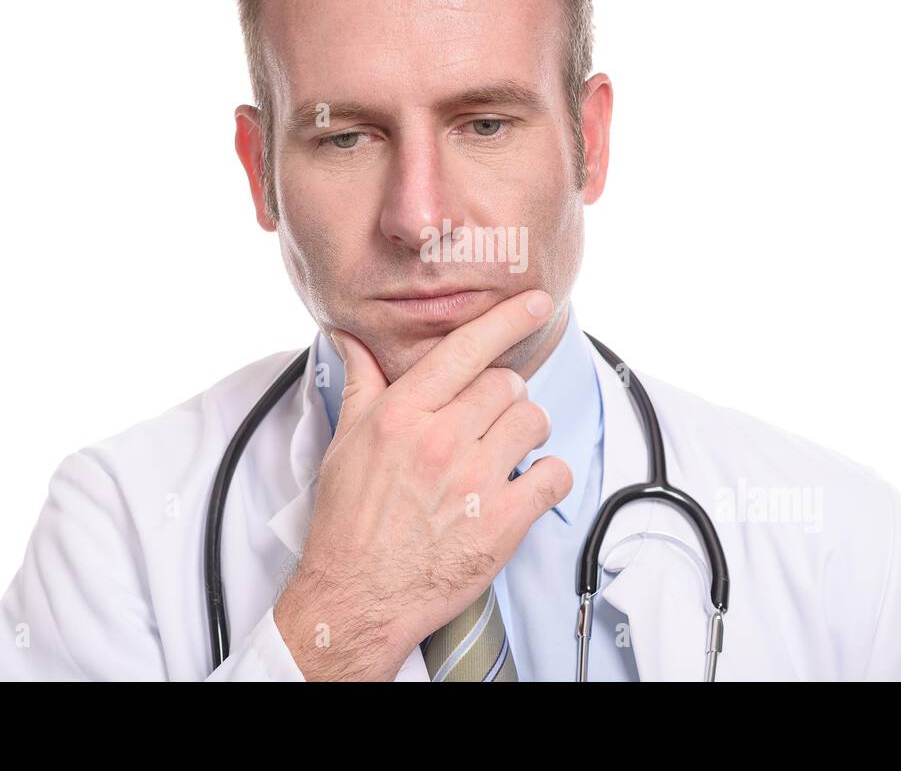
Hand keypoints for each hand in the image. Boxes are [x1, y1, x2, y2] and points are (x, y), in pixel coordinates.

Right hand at [273, 289, 571, 679]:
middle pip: (506, 384)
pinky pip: (554, 475)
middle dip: (506, 395)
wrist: (356, 597)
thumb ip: (362, 383)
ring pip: (534, 421)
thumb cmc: (348, 522)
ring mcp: (475, 481)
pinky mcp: (503, 522)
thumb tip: (349, 336)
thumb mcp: (346, 442)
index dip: (507, 320)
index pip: (466, 350)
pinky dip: (550, 476)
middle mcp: (441, 440)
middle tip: (492, 418)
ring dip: (529, 430)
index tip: (536, 302)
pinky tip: (530, 483)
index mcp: (402, 414)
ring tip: (509, 448)